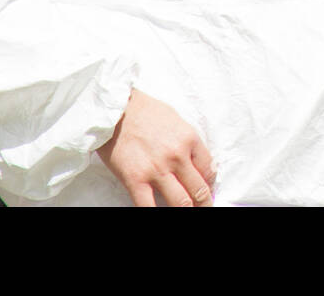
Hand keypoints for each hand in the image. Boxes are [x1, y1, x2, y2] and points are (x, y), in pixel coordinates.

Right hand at [97, 89, 215, 206]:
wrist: (113, 109)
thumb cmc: (144, 111)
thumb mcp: (176, 119)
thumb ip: (189, 142)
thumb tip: (200, 164)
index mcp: (189, 139)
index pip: (209, 169)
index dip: (210, 183)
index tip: (208, 189)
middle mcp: (177, 156)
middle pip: (199, 190)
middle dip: (204, 203)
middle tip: (204, 206)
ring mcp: (156, 170)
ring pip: (181, 203)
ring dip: (188, 211)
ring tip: (188, 212)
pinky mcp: (135, 180)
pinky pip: (149, 207)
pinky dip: (156, 214)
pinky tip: (159, 212)